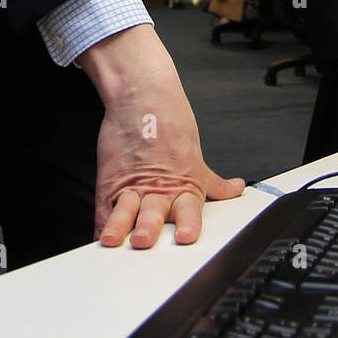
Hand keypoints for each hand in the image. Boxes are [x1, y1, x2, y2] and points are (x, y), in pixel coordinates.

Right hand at [80, 26, 243, 248]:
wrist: (143, 97)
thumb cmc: (169, 124)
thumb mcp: (195, 157)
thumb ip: (213, 182)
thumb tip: (235, 189)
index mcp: (186, 184)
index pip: (188, 212)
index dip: (187, 225)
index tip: (186, 237)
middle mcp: (159, 188)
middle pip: (154, 214)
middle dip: (149, 228)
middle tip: (144, 239)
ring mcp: (133, 186)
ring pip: (126, 213)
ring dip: (119, 227)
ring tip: (111, 239)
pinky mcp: (111, 183)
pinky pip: (105, 211)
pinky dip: (103, 227)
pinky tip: (101, 240)